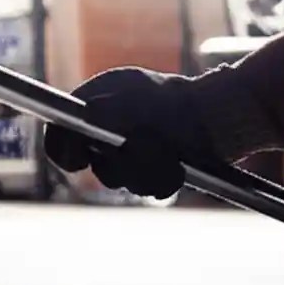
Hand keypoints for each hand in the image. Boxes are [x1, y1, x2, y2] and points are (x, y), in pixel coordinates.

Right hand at [43, 67, 209, 199]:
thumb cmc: (178, 101)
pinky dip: (159, 181)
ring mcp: (129, 147)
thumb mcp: (139, 99)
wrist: (222, 117)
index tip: (78, 162)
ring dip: (142, 173)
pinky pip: (144, 185)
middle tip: (143, 150)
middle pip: (90, 160)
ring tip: (168, 159)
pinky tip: (175, 170)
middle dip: (116, 164)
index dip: (62, 148)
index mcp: (95, 101)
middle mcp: (107, 126)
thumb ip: (109, 109)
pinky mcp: (151, 166)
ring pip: (118, 177)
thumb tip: (85, 116)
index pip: (60, 128)